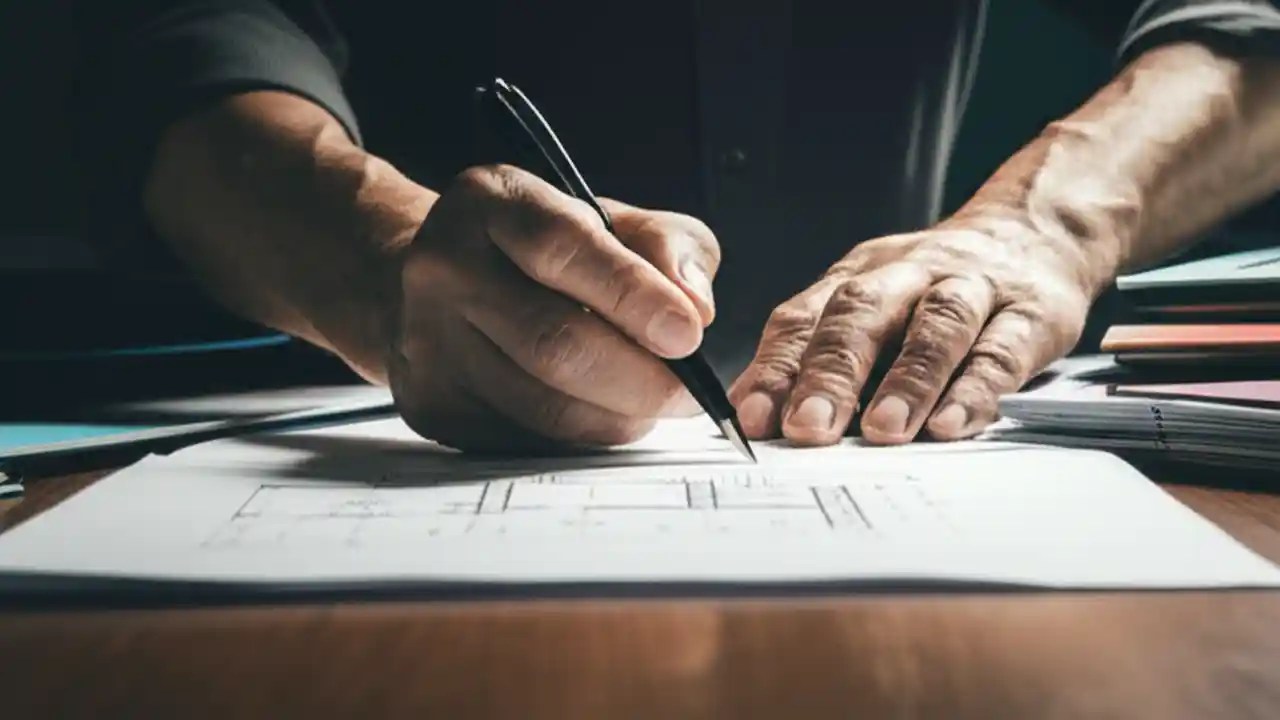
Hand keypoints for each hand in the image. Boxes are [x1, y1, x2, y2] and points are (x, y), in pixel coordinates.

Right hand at [386, 165, 717, 452]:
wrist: (436, 281)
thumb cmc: (540, 252)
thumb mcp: (610, 219)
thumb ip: (669, 246)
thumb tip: (694, 309)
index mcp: (491, 202)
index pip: (562, 247)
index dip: (632, 295)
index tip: (687, 334)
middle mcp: (445, 266)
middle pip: (554, 342)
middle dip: (640, 378)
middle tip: (685, 393)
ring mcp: (428, 341)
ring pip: (544, 406)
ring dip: (617, 416)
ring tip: (647, 403)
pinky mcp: (431, 403)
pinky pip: (527, 440)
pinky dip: (581, 438)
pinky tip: (598, 414)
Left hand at [730, 216, 1095, 445]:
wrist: (1035, 231)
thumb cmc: (934, 289)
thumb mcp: (873, 308)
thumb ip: (817, 355)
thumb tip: (755, 414)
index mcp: (859, 276)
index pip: (805, 318)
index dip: (776, 367)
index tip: (753, 418)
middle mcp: (910, 275)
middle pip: (862, 314)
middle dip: (831, 373)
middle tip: (808, 427)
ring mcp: (974, 288)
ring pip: (936, 326)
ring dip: (907, 381)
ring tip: (883, 431)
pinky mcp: (1032, 314)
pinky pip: (1000, 350)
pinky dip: (975, 390)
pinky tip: (952, 424)